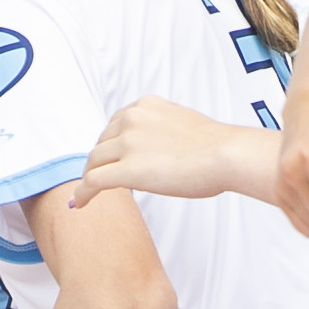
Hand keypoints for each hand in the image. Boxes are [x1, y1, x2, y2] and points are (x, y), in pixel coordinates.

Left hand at [72, 96, 270, 208]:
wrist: (229, 156)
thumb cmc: (217, 146)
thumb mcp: (181, 123)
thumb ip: (160, 129)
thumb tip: (153, 147)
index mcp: (145, 106)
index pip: (115, 124)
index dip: (109, 144)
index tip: (108, 156)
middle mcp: (132, 119)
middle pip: (102, 143)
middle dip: (101, 161)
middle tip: (102, 177)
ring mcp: (127, 143)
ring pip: (94, 162)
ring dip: (90, 177)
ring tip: (87, 192)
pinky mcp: (127, 168)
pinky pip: (93, 181)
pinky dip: (82, 192)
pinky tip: (79, 203)